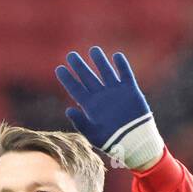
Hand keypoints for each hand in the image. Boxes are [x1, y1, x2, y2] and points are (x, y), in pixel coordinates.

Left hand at [55, 47, 163, 170]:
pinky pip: (125, 74)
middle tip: (71, 55)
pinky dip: (122, 66)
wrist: (133, 141)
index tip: (59, 68)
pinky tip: (116, 56)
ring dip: (100, 61)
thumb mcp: (92, 134)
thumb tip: (68, 110)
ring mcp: (115, 92)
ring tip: (93, 50)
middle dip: (79, 66)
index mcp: (90, 106)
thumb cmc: (111, 141)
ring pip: (106, 72)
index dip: (67, 79)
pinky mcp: (130, 91)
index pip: (76, 89)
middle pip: (88, 77)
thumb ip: (80, 122)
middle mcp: (101, 96)